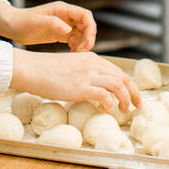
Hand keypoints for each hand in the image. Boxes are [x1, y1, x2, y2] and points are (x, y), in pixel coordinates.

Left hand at [0, 0, 95, 50]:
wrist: (11, 26)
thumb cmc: (22, 22)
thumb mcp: (36, 22)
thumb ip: (53, 24)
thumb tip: (69, 30)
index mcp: (62, 9)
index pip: (85, 15)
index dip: (90, 27)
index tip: (87, 40)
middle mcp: (65, 16)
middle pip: (86, 25)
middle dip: (88, 38)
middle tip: (82, 51)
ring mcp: (63, 25)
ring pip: (82, 34)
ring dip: (83, 44)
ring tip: (76, 54)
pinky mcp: (60, 34)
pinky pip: (74, 39)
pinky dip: (77, 46)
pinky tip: (71, 54)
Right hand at [10, 48, 140, 112]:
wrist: (31, 68)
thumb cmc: (45, 69)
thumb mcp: (69, 66)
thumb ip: (83, 73)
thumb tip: (92, 88)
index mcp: (90, 58)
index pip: (117, 71)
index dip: (127, 84)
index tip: (130, 95)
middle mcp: (92, 64)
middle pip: (123, 77)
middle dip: (134, 92)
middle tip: (137, 104)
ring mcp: (87, 75)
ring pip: (118, 85)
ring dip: (125, 99)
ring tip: (124, 110)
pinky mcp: (80, 87)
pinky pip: (104, 95)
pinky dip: (109, 104)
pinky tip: (106, 110)